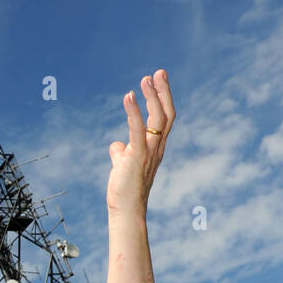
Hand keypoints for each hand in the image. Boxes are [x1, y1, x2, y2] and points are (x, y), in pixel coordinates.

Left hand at [106, 69, 174, 215]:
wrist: (126, 211)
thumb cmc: (124, 191)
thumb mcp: (123, 166)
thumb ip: (121, 153)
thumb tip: (116, 145)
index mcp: (155, 148)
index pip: (164, 119)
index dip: (162, 99)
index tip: (157, 81)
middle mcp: (157, 148)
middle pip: (166, 114)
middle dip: (163, 92)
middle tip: (159, 72)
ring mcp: (149, 152)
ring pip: (158, 119)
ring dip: (153, 97)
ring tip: (145, 78)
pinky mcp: (137, 157)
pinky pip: (137, 130)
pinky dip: (134, 111)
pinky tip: (128, 96)